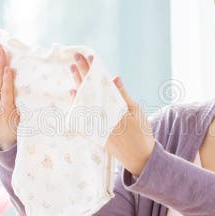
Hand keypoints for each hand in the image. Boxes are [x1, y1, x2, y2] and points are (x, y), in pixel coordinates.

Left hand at [70, 53, 155, 175]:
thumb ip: (122, 95)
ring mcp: (95, 123)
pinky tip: (72, 92)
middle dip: (81, 71)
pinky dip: (76, 101)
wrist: (139, 158)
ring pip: (83, 98)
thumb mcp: (136, 111)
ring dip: (78, 83)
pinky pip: (81, 113)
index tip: (89, 57)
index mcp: (113, 107)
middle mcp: (101, 114)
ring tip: (73, 69)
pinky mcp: (93, 131)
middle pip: (88, 88)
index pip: (100, 83)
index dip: (94, 69)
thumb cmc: (142, 133)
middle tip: (75, 57)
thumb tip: (114, 78)